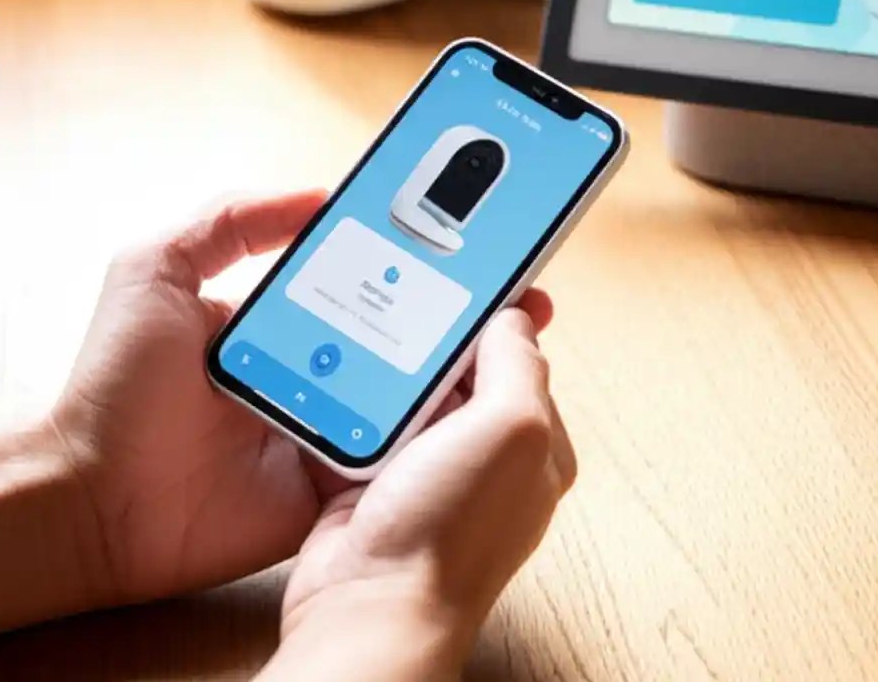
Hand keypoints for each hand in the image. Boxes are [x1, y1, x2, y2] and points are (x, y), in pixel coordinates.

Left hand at [52, 190, 558, 608]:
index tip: (473, 249)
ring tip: (518, 354)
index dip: (419, 268)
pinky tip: (474, 420)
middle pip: (401, 343)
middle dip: (463, 324)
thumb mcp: (156, 271)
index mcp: (284, 324)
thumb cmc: (115, 382)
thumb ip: (228, 223)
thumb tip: (315, 195)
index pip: (366, 286)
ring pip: (409, 403)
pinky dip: (429, 446)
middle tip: (525, 303)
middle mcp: (315, 375)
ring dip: (459, 381)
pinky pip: (391, 464)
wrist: (93, 499)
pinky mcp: (330, 490)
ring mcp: (327, 434)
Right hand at [264, 306, 575, 679]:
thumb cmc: (449, 529)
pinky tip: (343, 383)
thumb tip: (516, 318)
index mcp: (534, 445)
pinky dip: (357, 403)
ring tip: (372, 336)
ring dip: (391, 371)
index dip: (498, 317)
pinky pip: (368, 423)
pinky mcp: (379, 483)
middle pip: (461, 371)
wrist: (370, 602)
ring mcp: (431, 472)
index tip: (471, 275)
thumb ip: (519, 366)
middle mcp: (487, 459)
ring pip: (411, 394)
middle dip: (436, 340)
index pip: (520, 358)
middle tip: (408, 300)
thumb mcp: (512, 428)